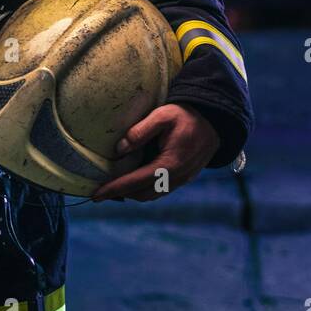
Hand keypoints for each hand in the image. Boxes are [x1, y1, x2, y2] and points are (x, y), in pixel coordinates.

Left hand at [91, 103, 219, 201]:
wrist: (214, 121)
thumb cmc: (186, 115)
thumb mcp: (163, 115)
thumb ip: (140, 131)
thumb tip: (119, 149)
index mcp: (170, 164)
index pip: (136, 181)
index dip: (115, 189)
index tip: (96, 194)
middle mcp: (177, 177)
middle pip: (142, 194)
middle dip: (120, 194)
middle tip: (100, 191)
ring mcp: (182, 180)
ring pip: (152, 195)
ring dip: (133, 194)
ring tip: (114, 188)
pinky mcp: (184, 179)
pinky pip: (161, 190)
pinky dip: (145, 189)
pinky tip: (134, 181)